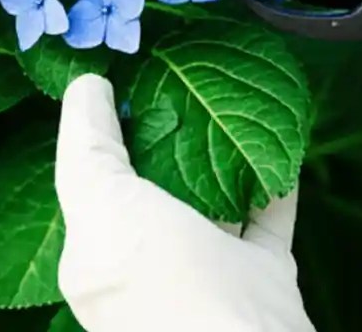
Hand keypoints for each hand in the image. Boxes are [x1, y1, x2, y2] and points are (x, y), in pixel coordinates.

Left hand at [54, 74, 315, 331]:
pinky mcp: (260, 282)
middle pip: (152, 191)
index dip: (98, 129)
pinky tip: (278, 148)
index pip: (91, 182)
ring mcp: (207, 279)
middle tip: (176, 78)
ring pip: (211, 205)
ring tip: (226, 105)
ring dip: (220, 158)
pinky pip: (265, 222)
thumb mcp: (106, 207)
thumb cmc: (168, 288)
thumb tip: (84, 90)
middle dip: (162, 140)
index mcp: (98, 260)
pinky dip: (272, 185)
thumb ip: (87, 150)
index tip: (116, 73)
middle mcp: (146, 271)